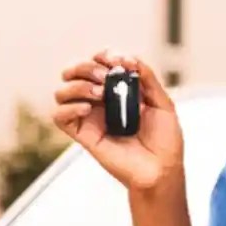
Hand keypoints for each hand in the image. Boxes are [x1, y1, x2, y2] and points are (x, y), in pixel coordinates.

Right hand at [52, 49, 183, 190]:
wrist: (162, 170)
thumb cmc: (165, 140)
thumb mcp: (163, 104)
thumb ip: (148, 79)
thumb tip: (129, 59)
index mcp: (117, 91)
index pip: (97, 64)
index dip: (101, 55)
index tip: (115, 59)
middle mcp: (99, 102)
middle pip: (74, 72)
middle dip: (86, 66)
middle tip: (105, 77)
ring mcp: (89, 118)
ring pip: (62, 91)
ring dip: (77, 85)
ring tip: (100, 93)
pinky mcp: (82, 135)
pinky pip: (59, 116)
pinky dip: (69, 107)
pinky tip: (88, 109)